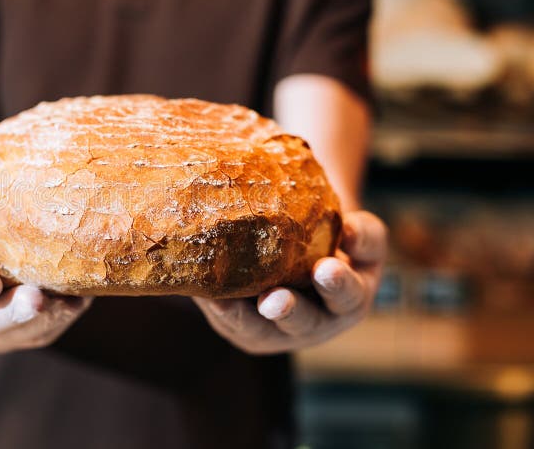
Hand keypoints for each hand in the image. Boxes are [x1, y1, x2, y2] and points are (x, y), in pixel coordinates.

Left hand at [193, 210, 386, 354]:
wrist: (302, 255)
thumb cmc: (338, 244)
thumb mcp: (360, 237)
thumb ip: (363, 235)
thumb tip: (349, 227)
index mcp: (347, 303)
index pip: (346, 296)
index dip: (337, 285)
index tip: (326, 268)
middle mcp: (311, 326)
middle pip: (298, 324)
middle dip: (285, 311)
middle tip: (272, 300)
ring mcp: (272, 331)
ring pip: (252, 327)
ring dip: (236, 315)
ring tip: (221, 300)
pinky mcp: (239, 327)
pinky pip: (224, 317)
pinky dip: (210, 303)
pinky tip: (196, 285)